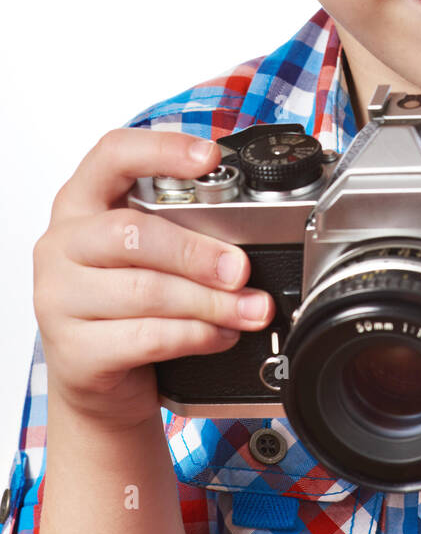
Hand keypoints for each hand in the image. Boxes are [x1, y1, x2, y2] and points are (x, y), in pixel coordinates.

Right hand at [34, 128, 275, 431]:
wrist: (98, 383)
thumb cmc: (125, 305)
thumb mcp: (145, 254)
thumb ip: (180, 229)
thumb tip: (246, 234)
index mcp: (80, 203)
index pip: (113, 155)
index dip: (162, 150)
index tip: (208, 158)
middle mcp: (62, 244)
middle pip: (132, 233)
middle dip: (198, 251)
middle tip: (241, 268)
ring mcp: (59, 299)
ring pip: (145, 290)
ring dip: (210, 301)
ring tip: (248, 309)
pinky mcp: (74, 351)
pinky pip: (147, 337)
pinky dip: (196, 335)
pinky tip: (220, 334)